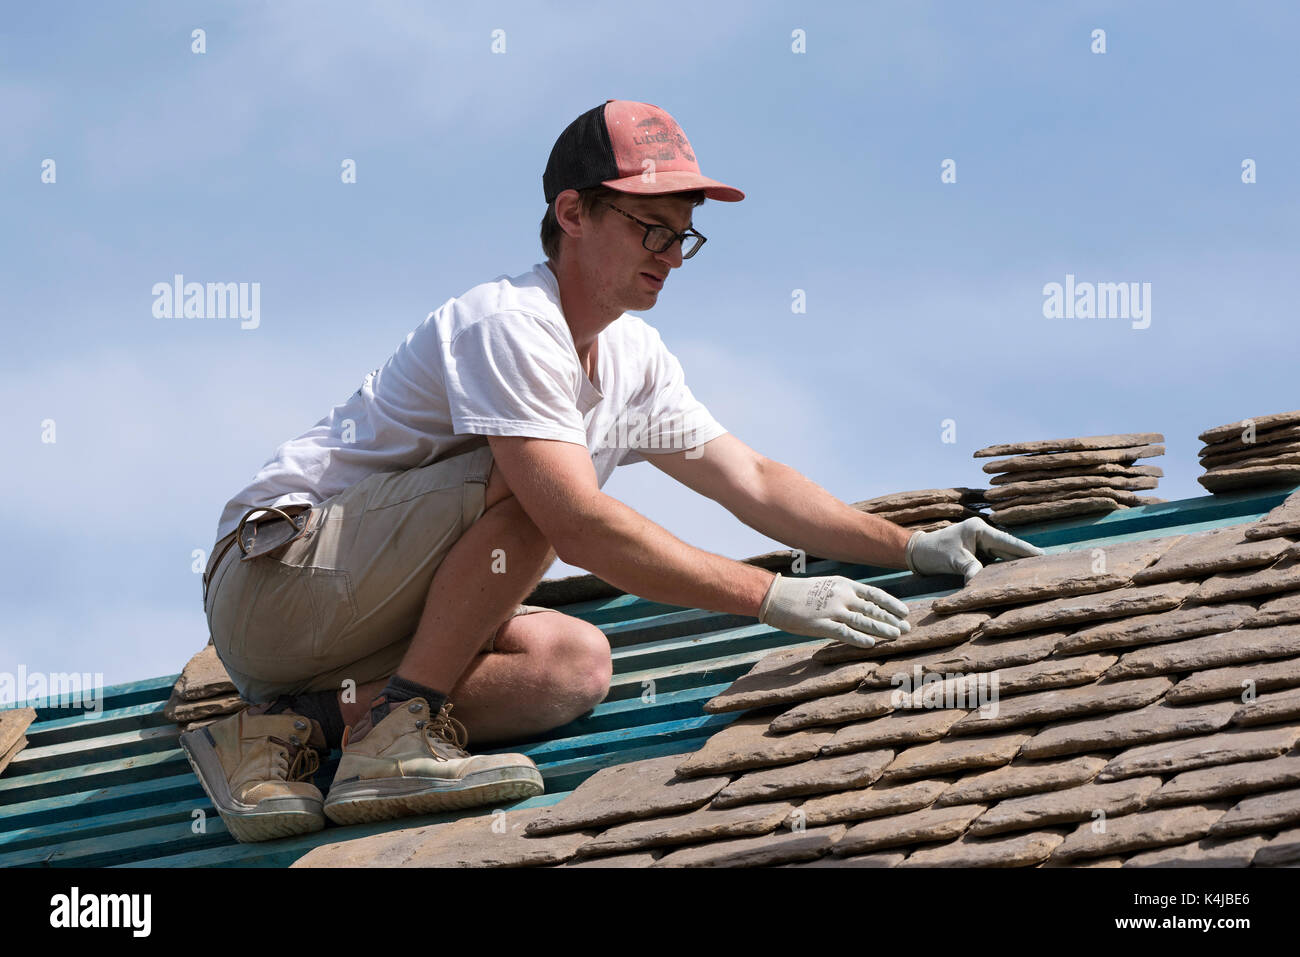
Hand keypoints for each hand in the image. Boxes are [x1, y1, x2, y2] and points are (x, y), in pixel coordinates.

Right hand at [758, 573, 910, 647]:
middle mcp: (841, 595)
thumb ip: (845, 594)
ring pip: (864, 621)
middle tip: (907, 629)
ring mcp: (831, 610)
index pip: (875, 594)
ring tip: (896, 636)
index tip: (905, 612)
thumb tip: (863, 605)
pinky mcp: (821, 624)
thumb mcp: (827, 585)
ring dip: (882, 629)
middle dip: (892, 620)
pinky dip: (860, 639)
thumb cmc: (800, 592)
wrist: (775, 595)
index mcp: (844, 584)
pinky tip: (871, 644)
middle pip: (873, 609)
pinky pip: (844, 633)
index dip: (892, 604)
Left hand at [905, 517, 1044, 583]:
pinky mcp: (978, 553)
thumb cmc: (934, 552)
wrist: (918, 553)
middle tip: (1047, 567)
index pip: (1008, 541)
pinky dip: (1004, 569)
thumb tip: (982, 582)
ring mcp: (981, 543)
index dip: (1026, 550)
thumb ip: (971, 569)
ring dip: (1016, 564)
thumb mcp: (953, 561)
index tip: (1043, 556)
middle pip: (1009, 548)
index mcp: (979, 529)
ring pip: (1004, 555)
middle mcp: (983, 534)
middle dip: (1026, 557)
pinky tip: (1016, 577)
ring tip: (1036, 573)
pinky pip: (995, 561)